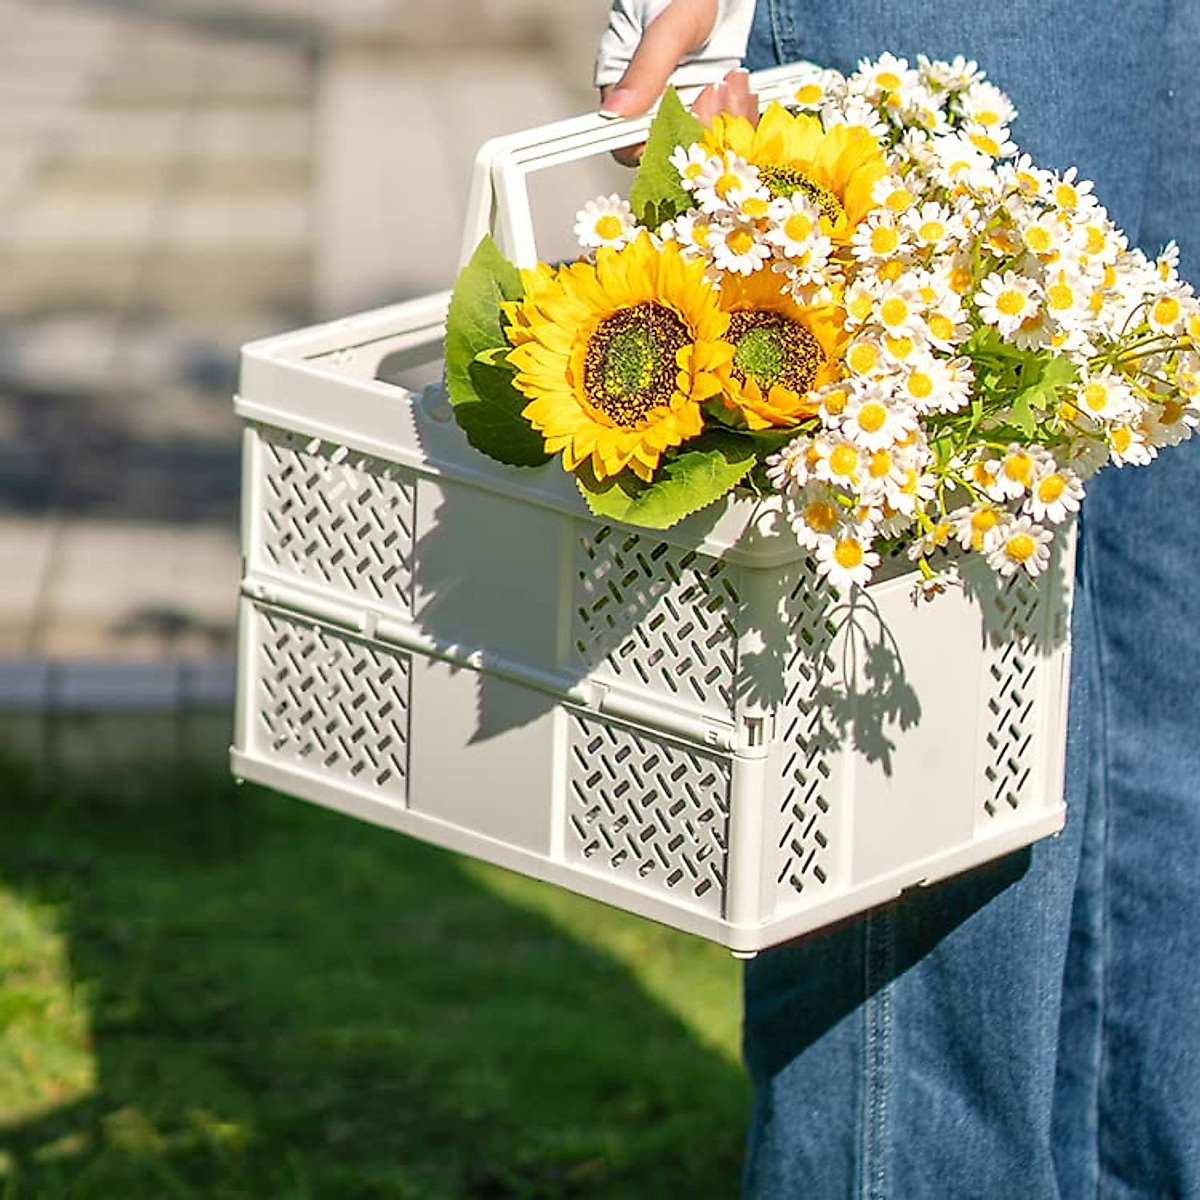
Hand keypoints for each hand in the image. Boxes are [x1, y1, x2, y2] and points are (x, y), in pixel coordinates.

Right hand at [596, 0, 757, 162]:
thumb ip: (645, 70)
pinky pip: (724, 131)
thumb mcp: (668, 28)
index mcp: (625, 89)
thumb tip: (616, 112)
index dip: (656, 145)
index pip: (628, 144)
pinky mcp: (709, 105)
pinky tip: (740, 87)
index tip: (685, 124)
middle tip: (715, 92)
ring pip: (702, 144)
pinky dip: (739, 116)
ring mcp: (683, 106)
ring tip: (732, 82)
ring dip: (725, 121)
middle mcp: (652, 105)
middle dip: (700, 128)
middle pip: (670, 148)